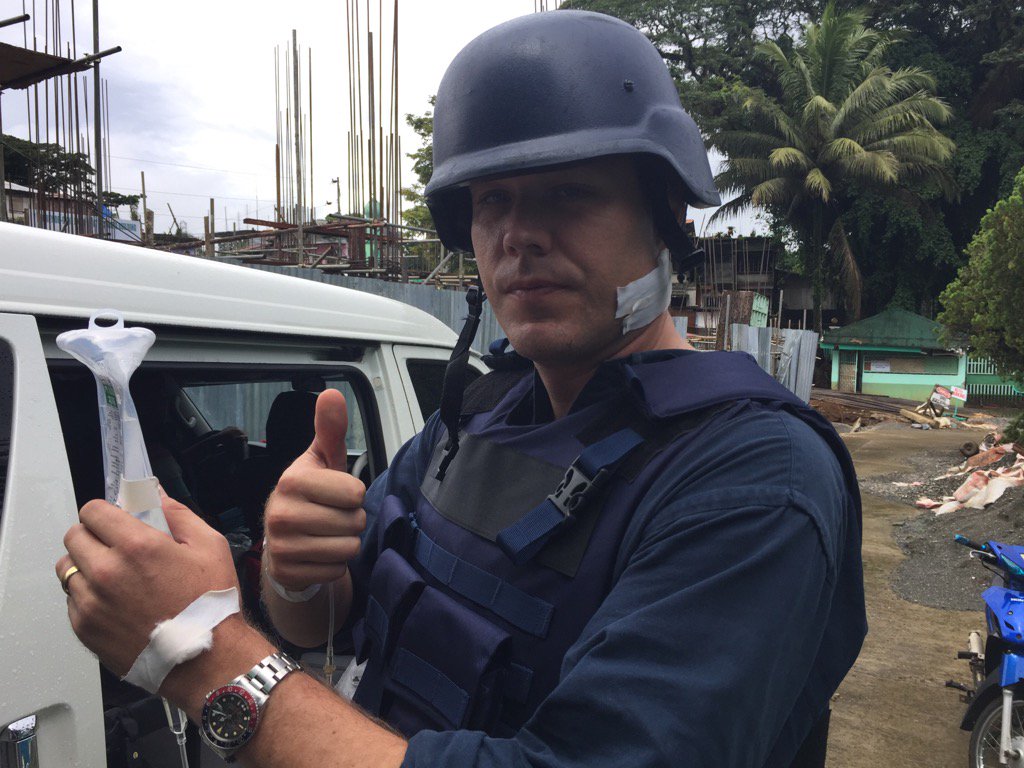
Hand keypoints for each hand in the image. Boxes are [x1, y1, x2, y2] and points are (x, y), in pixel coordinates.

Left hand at [57, 489, 238, 677]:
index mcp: (137, 545)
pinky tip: (115, 603)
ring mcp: (91, 602)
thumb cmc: (210, 602)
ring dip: (85, 566)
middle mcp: (106, 571)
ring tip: (112, 578)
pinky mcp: (84, 627)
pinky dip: (87, 596)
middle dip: (93, 536)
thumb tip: (155, 494)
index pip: (93, 511)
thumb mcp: (210, 546)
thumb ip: (178, 514)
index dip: (105, 513)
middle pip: (74, 536)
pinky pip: (72, 599)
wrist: (203, 658)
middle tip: (114, 548)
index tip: (116, 521)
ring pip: (67, 568)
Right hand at [263, 389, 366, 590]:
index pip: (355, 493)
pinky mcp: (286, 572)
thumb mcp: (323, 461)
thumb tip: (332, 394)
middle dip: (351, 521)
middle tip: (331, 516)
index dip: (353, 495)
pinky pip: (334, 571)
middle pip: (354, 522)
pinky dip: (332, 565)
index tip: (335, 494)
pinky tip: (317, 553)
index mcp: (293, 480)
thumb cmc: (312, 494)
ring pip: (347, 549)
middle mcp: (282, 513)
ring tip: (326, 534)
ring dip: (344, 543)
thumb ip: (330, 430)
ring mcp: (281, 546)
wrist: (285, 538)